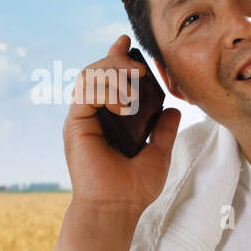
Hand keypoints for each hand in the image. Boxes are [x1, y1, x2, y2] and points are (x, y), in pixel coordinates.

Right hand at [64, 34, 181, 215]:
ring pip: (91, 75)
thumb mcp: (159, 153)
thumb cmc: (134, 187)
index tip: (128, 42)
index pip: (109, 80)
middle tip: (141, 66)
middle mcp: (93, 114)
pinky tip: (124, 103)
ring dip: (115, 72)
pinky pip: (86, 91)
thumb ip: (163, 130)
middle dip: (119, 61)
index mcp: (110, 118)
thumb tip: (174, 110)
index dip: (117, 58)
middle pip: (99, 71)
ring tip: (137, 78)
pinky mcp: (76, 123)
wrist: (117, 207)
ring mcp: (83, 118)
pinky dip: (107, 89)